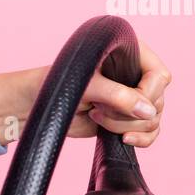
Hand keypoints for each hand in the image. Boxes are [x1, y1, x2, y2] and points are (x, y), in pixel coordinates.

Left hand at [0, 40, 171, 148]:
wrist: (35, 104)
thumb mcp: (86, 85)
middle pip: (157, 101)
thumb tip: (149, 111)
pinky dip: (141, 139)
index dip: (149, 93)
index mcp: (128, 55)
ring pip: (153, 119)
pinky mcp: (123, 119)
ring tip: (98, 118)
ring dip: (129, 126)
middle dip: (131, 113)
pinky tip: (122, 139)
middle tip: (99, 110)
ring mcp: (130, 99)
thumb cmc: (55, 83)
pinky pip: (147, 133)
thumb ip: (117, 95)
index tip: (129, 103)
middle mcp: (133, 76)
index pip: (159, 76)